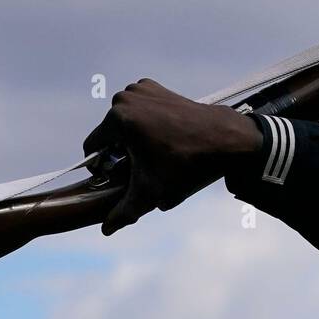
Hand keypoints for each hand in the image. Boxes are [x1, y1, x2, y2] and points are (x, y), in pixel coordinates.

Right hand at [82, 79, 262, 234]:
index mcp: (118, 118)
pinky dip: (145, 123)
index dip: (101, 167)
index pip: (93, 147)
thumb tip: (106, 229)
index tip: (116, 177)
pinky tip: (162, 139)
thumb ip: (125, 212)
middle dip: (120, 153)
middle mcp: (126, 98)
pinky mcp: (157, 89)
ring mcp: (142, 89)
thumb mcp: (152, 191)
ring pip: (124, 123)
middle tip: (142, 168)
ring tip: (155, 154)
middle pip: (110, 134)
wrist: (225, 139)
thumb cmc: (188, 164)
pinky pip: (139, 111)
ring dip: (132, 138)